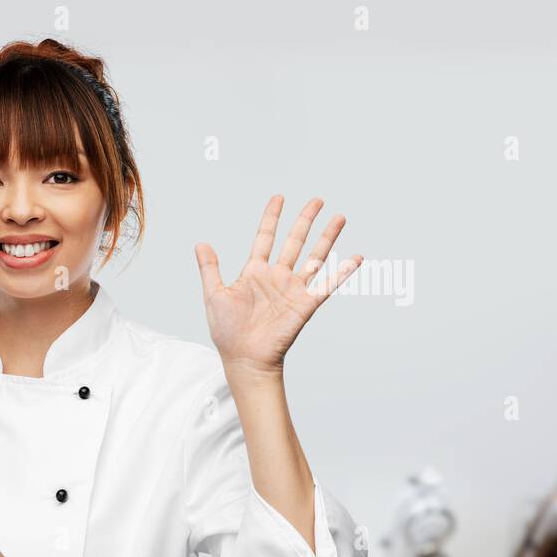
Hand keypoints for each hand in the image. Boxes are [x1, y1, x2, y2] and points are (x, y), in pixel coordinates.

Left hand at [194, 195, 361, 377]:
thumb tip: (200, 243)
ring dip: (327, 237)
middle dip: (306, 220)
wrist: (244, 358)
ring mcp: (293, 289)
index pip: (265, 237)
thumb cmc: (227, 332)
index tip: (279, 198)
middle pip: (294, 241)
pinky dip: (343, 272)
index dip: (272, 217)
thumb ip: (210, 268)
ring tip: (339, 217)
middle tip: (317, 200)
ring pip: (315, 256)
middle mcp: (277, 277)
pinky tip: (356, 258)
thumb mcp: (214, 295)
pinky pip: (327, 285)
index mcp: (255, 272)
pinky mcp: (305, 304)